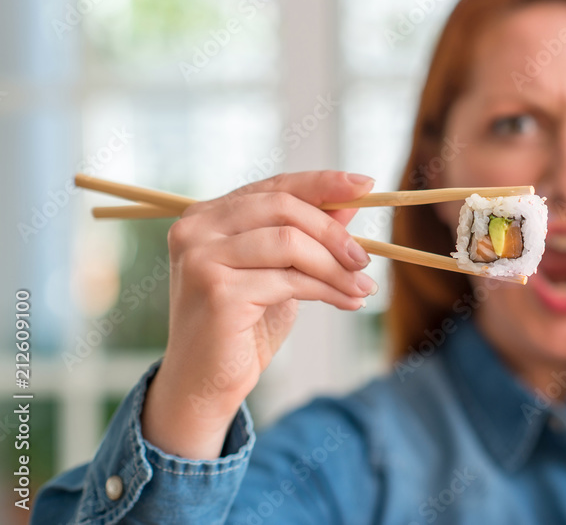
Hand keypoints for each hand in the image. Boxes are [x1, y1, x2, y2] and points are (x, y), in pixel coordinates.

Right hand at [141, 171, 377, 458]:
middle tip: (364, 259)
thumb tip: (350, 200)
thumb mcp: (281, 271)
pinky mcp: (217, 291)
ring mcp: (201, 258)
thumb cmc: (242, 326)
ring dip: (336, 267)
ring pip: (290, 243)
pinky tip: (348, 301)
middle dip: (333, 233)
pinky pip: (289, 280)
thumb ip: (307, 234)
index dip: (323, 183)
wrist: (205, 385)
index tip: (366, 184)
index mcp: (207, 216)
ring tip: (362, 287)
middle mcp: (196, 229)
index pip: (274, 186)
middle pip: (284, 208)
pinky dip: (328, 289)